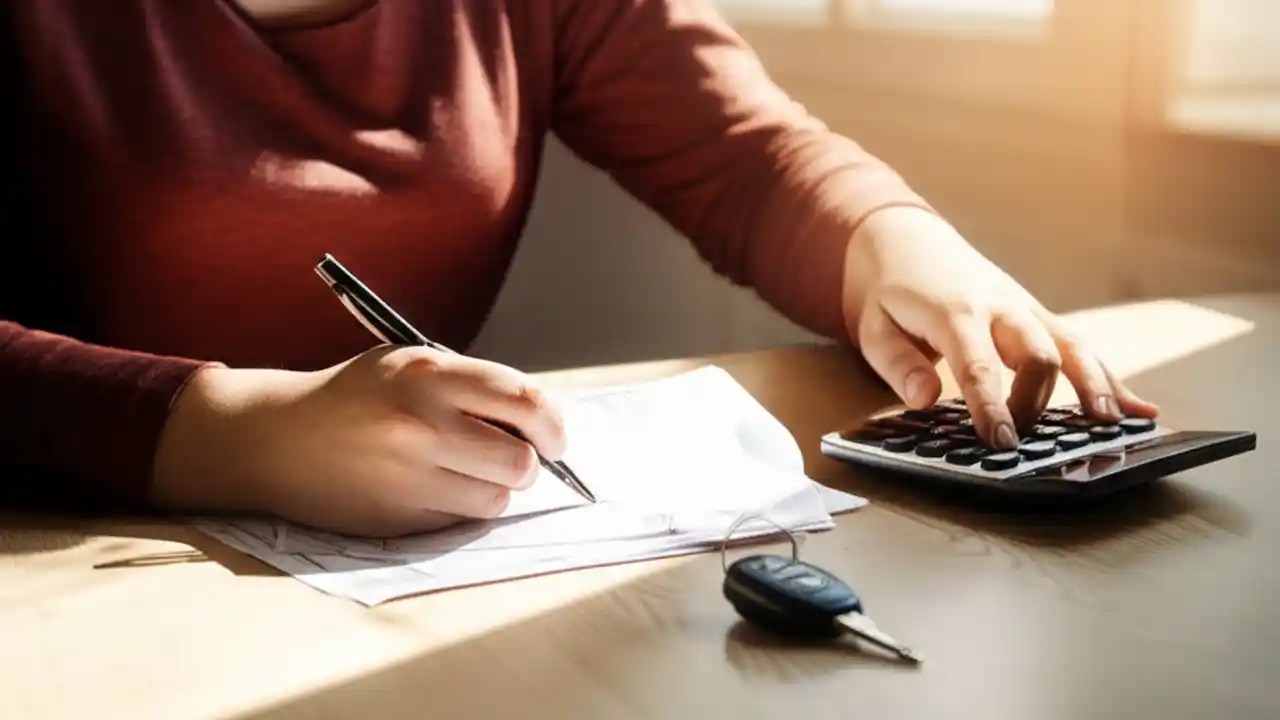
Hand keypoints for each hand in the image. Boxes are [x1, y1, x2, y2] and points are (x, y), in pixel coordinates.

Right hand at [152, 346, 565, 536]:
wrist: (280, 438)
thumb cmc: (361, 396)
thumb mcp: (413, 364)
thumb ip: (475, 386)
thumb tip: (541, 427)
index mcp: (431, 375)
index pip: (526, 402)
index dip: (553, 425)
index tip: (553, 437)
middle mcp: (422, 425)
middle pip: (522, 462)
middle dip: (529, 463)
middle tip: (515, 458)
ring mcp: (409, 476)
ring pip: (497, 499)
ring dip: (494, 489)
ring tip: (464, 470)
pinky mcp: (397, 517)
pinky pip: (460, 521)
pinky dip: (460, 508)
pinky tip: (431, 487)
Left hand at [842, 206, 1157, 449]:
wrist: (906, 241)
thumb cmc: (888, 293)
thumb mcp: (874, 326)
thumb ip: (897, 363)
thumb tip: (925, 398)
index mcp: (955, 312)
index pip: (978, 365)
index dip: (992, 406)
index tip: (999, 441)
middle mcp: (1001, 307)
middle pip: (1037, 354)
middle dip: (1036, 402)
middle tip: (1023, 443)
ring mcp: (1026, 309)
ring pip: (1072, 346)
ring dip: (1096, 385)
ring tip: (1115, 424)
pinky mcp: (1039, 315)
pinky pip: (1080, 346)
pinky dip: (1110, 377)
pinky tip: (1140, 408)